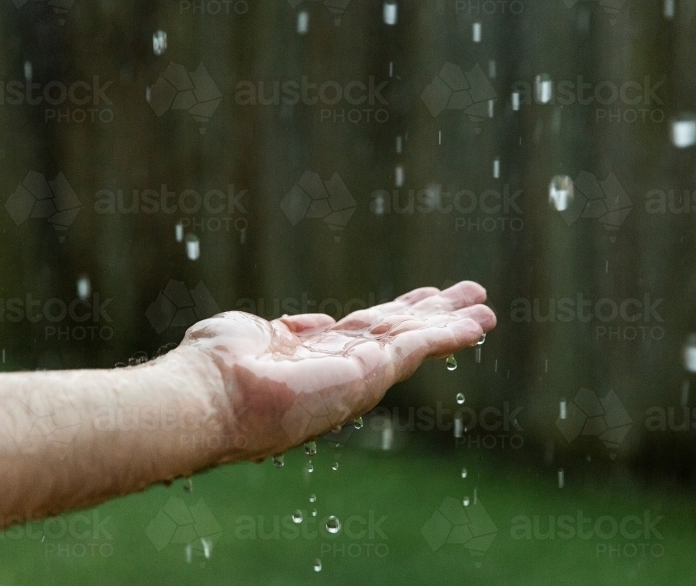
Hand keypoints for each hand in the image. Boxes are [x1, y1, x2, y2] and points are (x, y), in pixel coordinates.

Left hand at [177, 281, 496, 462]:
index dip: (396, 314)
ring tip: (486, 311)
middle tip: (471, 301)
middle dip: (434, 318)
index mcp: (315, 358)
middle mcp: (341, 371)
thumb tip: (315, 324)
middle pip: (398, 336)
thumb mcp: (252, 334)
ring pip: (413, 342)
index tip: (422, 300)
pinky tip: (475, 323)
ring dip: (451, 326)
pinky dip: (448, 333)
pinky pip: (416, 346)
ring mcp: (357, 375)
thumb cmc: (214, 368)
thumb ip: (289, 330)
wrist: (209, 396)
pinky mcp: (367, 373)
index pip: (365, 331)